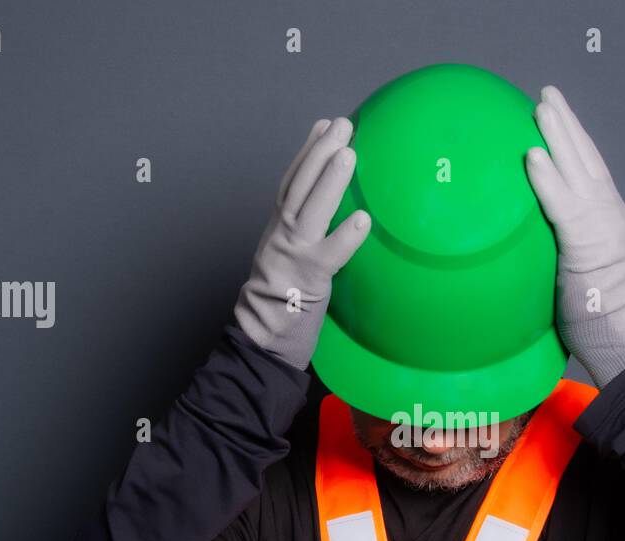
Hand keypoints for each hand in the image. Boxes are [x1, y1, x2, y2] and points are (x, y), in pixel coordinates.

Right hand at [233, 116, 371, 369]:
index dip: (306, 151)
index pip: (292, 180)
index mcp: (278, 226)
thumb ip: (303, 228)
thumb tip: (325, 205)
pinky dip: (346, 236)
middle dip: (320, 151)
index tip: (323, 125)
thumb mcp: (288, 253)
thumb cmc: (283, 294)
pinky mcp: (309, 277)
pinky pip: (330, 254)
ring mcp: (294, 253)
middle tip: (342, 124)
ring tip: (349, 153)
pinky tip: (362, 218)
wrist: (262, 331)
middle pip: (300, 185)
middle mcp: (283, 233)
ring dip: (330, 179)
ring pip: (310, 209)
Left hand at [525, 86, 624, 385]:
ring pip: (579, 171)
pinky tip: (532, 155)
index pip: (593, 172)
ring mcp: (602, 227)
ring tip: (539, 108)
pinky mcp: (586, 243)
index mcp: (612, 221)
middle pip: (589, 160)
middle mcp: (612, 216)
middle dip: (568, 125)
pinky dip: (546, 179)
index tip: (558, 116)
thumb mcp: (580, 271)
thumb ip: (568, 246)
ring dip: (558, 136)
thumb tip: (541, 239)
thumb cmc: (593, 316)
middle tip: (547, 95)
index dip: (576, 143)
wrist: (615, 338)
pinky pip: (562, 204)